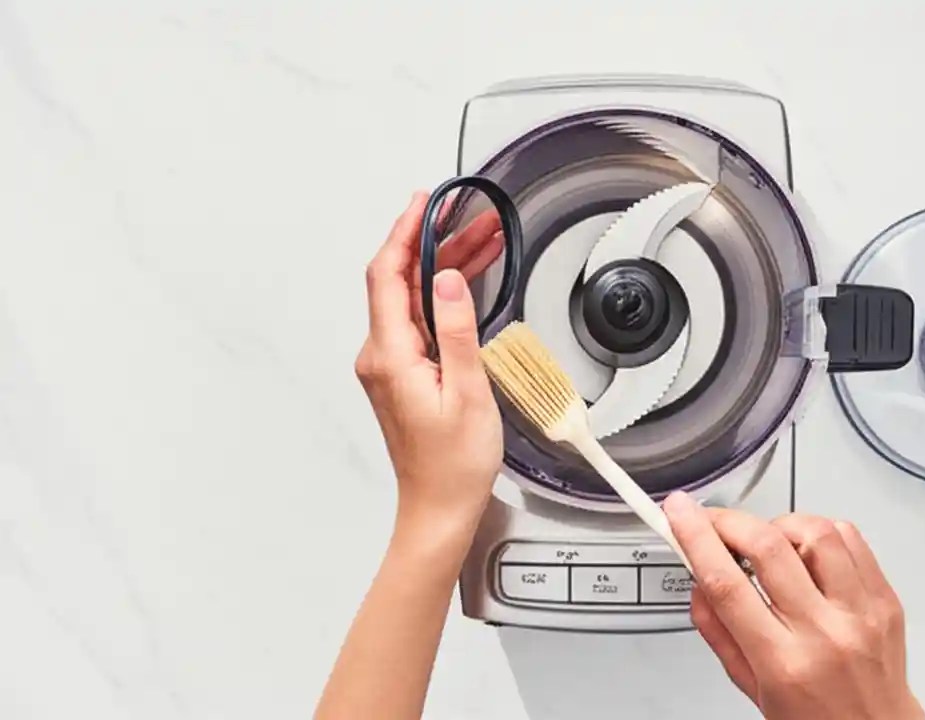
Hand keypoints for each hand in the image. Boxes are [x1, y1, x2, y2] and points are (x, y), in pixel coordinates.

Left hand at [355, 192, 503, 536]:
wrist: (439, 508)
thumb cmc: (454, 465)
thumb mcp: (468, 392)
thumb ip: (456, 331)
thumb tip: (447, 280)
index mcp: (391, 356)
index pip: (387, 275)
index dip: (404, 232)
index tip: (425, 202)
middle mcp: (382, 356)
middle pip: (402, 281)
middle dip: (437, 243)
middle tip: (474, 217)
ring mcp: (391, 365)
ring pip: (413, 299)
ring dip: (445, 268)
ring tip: (485, 241)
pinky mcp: (404, 374)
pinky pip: (419, 320)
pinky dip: (443, 295)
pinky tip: (468, 282)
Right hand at [664, 493, 924, 719]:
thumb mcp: (751, 688)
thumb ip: (719, 633)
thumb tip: (698, 581)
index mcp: (783, 662)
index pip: (728, 584)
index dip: (696, 539)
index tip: (680, 514)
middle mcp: (825, 632)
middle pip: (769, 548)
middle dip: (729, 521)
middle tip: (713, 520)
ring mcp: (861, 612)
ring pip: (815, 532)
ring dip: (778, 524)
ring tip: (767, 541)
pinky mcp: (885, 598)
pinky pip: (852, 538)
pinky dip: (820, 531)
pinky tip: (806, 548)